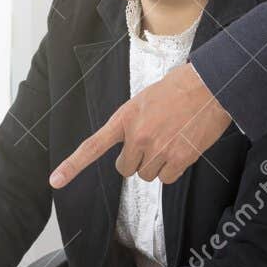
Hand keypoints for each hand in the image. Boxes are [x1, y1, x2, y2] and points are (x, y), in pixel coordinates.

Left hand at [50, 62, 230, 187]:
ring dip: (157, 164)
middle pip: (125, 169)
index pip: (93, 146)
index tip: (55, 180)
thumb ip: (134, 122)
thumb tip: (133, 144)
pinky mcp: (179, 159)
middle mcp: (138, 136)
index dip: (72, 165)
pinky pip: (167, 179)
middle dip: (137, 161)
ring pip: (147, 175)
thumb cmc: (180, 87)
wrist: (210, 85)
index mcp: (125, 118)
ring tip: (172, 140)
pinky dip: (174, 169)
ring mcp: (158, 149)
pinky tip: (182, 149)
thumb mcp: (145, 99)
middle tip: (153, 144)